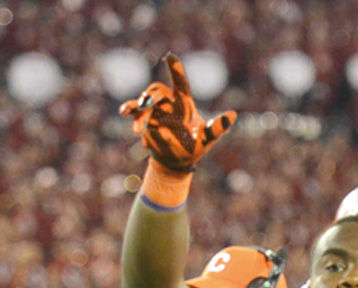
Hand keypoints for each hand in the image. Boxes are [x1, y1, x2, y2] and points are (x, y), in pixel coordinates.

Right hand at [120, 53, 235, 171]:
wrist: (178, 161)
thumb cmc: (195, 147)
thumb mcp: (207, 139)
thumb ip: (218, 128)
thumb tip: (233, 116)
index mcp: (184, 104)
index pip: (180, 83)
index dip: (176, 70)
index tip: (170, 56)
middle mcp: (168, 103)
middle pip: (157, 92)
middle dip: (150, 99)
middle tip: (146, 107)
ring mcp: (155, 111)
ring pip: (145, 103)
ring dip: (139, 113)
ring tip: (137, 131)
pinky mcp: (145, 119)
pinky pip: (135, 111)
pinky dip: (130, 110)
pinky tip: (124, 112)